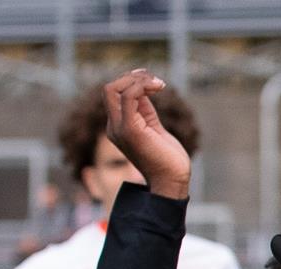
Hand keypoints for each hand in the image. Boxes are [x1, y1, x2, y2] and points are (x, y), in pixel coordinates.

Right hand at [103, 69, 189, 198]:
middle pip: (109, 88)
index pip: (114, 94)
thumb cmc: (167, 158)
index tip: (152, 81)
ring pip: (114, 89)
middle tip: (156, 82)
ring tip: (159, 84)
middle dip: (132, 77)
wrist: (172, 180)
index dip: (131, 81)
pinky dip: (143, 86)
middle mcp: (114, 127)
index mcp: (118, 127)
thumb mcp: (153, 126)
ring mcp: (120, 129)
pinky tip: (158, 87)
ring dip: (139, 79)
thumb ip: (144, 109)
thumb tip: (143, 88)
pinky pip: (129, 96)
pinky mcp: (130, 129)